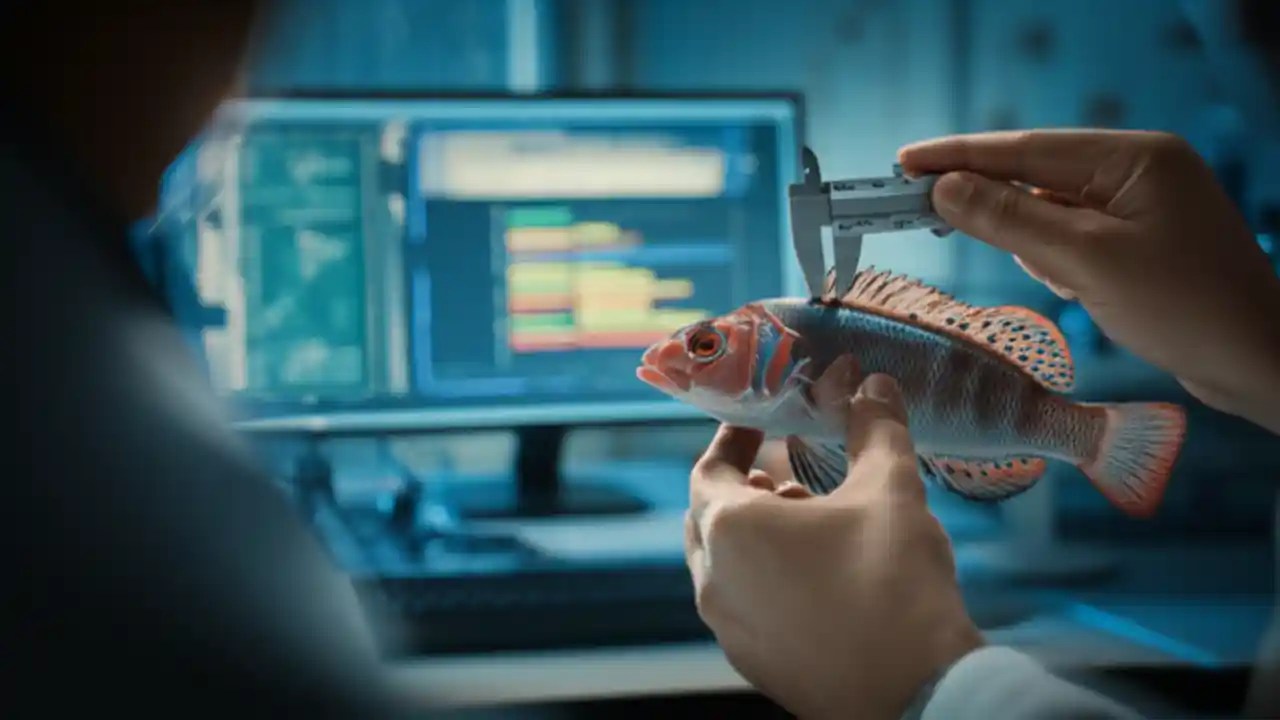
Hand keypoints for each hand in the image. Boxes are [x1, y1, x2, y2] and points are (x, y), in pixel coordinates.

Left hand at [686, 374, 982, 719]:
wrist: (917, 696)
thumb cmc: (895, 584)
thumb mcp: (890, 488)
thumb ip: (875, 427)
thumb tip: (871, 382)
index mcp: (729, 529)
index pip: (708, 468)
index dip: (734, 437)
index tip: (760, 420)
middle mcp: (713, 580)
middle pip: (708, 516)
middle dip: (744, 486)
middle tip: (790, 471)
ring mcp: (729, 629)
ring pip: (724, 563)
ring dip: (756, 533)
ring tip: (813, 521)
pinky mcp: (754, 664)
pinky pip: (744, 605)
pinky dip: (765, 577)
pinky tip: (822, 575)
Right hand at [898, 130, 1279, 433]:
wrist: (1258, 361)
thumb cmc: (1183, 308)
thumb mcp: (1086, 262)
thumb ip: (1011, 221)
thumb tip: (944, 189)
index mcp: (1133, 158)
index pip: (1026, 149)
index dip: (958, 155)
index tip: (903, 162)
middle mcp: (1138, 170)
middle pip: (1036, 175)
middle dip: (985, 195)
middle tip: (915, 203)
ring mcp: (1142, 205)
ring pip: (1051, 211)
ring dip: (1028, 238)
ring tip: (1042, 271)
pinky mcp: (1142, 240)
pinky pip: (1075, 237)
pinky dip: (1056, 259)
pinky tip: (1074, 288)